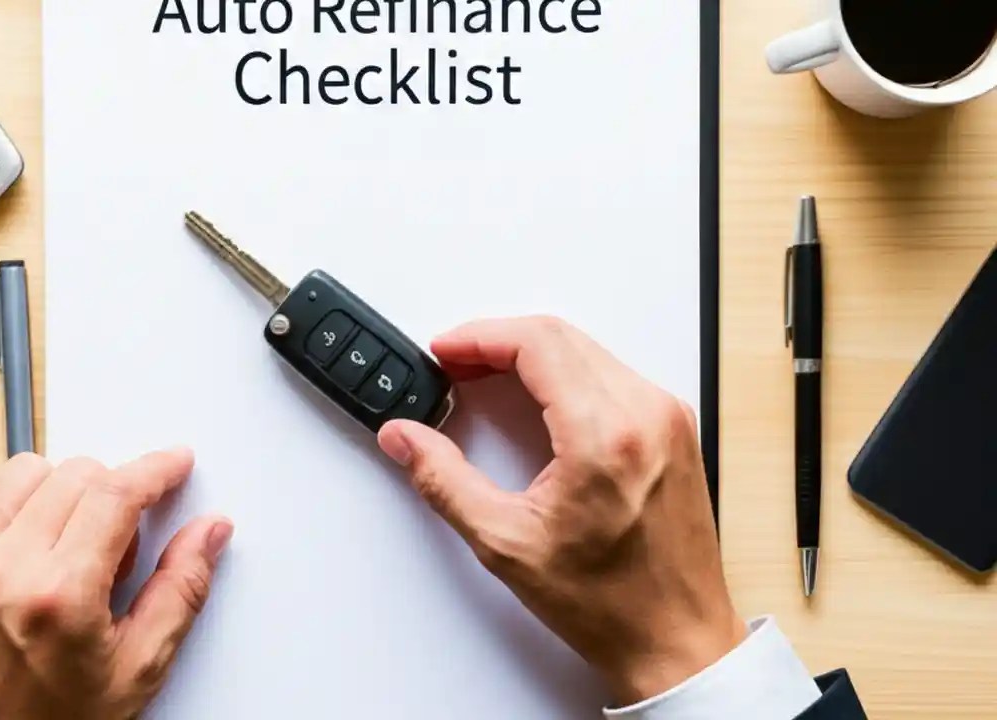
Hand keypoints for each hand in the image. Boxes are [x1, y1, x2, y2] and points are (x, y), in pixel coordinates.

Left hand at [0, 449, 232, 719]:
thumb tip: (208, 533)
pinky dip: (5, 508)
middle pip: (74, 475)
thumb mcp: (138, 671)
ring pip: (20, 475)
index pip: (116, 493)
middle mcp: (2, 573)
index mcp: (60, 596)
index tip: (173, 464)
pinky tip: (28, 543)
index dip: (155, 469)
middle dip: (114, 489)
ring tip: (76, 540)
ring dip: (60, 490)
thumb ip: (180, 592)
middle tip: (126, 539)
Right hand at [378, 317, 744, 704]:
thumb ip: (444, 480)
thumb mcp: (507, 543)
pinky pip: (611, 373)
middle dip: (498, 341)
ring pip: (586, 350)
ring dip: (532, 354)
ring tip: (487, 379)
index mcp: (605, 435)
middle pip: (560, 337)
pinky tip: (535, 398)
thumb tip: (406, 439)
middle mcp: (645, 414)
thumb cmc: (612, 604)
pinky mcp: (673, 429)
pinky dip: (565, 373)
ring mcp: (666, 418)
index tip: (445, 351)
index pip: (536, 344)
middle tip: (456, 365)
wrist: (677, 640)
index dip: (479, 337)